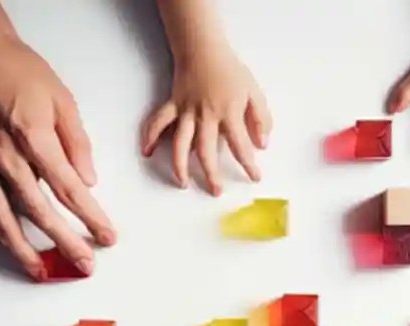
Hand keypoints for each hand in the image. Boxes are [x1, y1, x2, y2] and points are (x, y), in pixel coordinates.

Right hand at [0, 28, 114, 280]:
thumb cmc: (16, 70)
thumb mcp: (61, 100)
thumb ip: (77, 143)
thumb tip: (88, 179)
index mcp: (34, 140)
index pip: (70, 191)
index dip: (91, 218)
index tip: (107, 237)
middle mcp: (5, 159)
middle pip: (40, 214)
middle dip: (65, 244)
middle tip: (84, 265)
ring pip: (4, 220)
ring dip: (23, 251)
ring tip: (41, 272)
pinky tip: (4, 241)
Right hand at [141, 48, 270, 195]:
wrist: (203, 49)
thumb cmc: (230, 71)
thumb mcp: (254, 92)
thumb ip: (261, 119)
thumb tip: (262, 144)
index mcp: (228, 113)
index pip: (241, 145)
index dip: (248, 164)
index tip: (254, 177)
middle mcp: (205, 116)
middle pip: (206, 151)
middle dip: (210, 174)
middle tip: (216, 191)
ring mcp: (186, 112)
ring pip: (180, 143)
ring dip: (180, 166)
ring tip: (183, 184)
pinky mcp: (172, 106)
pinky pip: (158, 123)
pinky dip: (150, 137)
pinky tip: (147, 153)